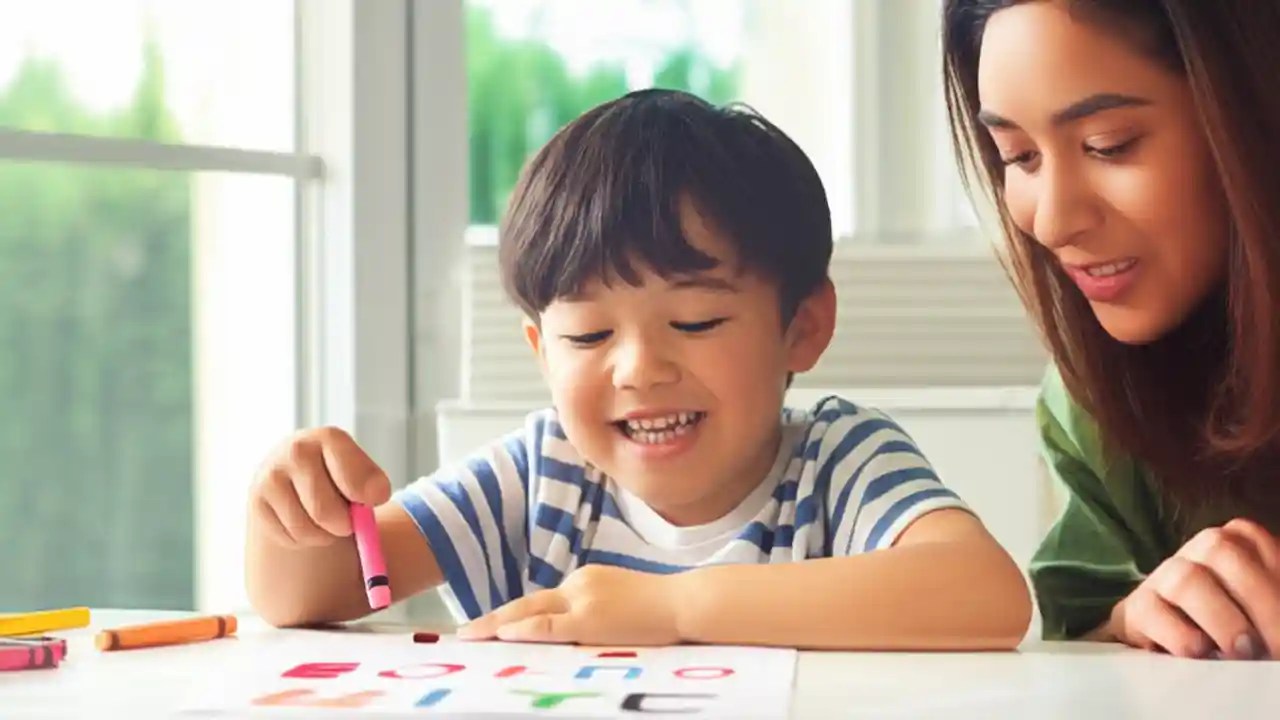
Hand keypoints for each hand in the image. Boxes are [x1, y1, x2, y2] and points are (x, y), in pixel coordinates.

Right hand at [250, 427, 390, 548]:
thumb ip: (373, 486)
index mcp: (330, 438)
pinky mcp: (257, 500)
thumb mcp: (362, 474)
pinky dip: (303, 539)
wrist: (298, 474)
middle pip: (326, 513)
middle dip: (344, 525)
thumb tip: (376, 497)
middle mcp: (296, 451)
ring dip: (323, 535)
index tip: (376, 501)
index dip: (367, 498)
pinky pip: (288, 538)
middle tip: (349, 519)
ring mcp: (271, 475)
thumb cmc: (341, 476)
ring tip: (326, 519)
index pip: (354, 480)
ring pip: (305, 530)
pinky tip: (304, 519)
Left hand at [457, 565, 683, 644]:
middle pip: (526, 603)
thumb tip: (576, 631)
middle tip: (464, 632)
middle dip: (492, 619)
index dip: (513, 614)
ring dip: (498, 627)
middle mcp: (578, 584)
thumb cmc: (661, 608)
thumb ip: (595, 610)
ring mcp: (582, 599)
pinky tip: (503, 636)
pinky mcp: (589, 618)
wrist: (684, 602)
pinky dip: (523, 629)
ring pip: (531, 613)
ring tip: (471, 637)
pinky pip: (548, 625)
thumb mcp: (622, 602)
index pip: (542, 601)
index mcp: (585, 580)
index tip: (490, 625)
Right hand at [1108, 518, 1279, 658]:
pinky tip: (1202, 655)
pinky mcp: (1134, 610)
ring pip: (1185, 579)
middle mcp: (1193, 554)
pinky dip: (1182, 637)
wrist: (1174, 654)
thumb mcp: (1258, 612)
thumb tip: (1275, 634)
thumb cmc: (1233, 634)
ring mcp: (1161, 579)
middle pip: (1219, 549)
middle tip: (1274, 645)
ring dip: (1221, 619)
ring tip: (1241, 652)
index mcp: (1230, 545)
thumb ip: (1268, 607)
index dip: (1276, 578)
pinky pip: (1151, 612)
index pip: (1252, 539)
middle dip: (1257, 598)